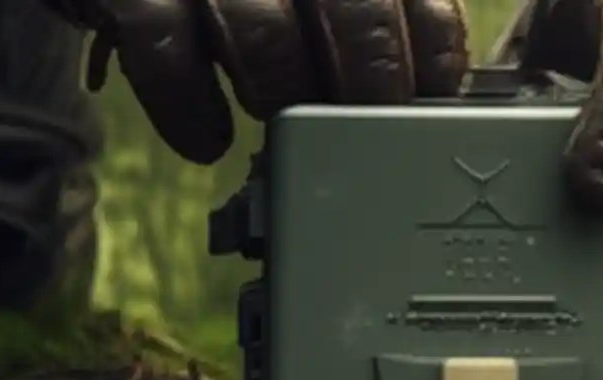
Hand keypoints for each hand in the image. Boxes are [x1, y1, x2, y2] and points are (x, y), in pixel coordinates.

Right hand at [44, 0, 468, 163]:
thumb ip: (359, 13)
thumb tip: (422, 89)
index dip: (434, 46)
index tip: (437, 100)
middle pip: (352, 6)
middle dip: (369, 80)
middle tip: (365, 129)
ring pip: (264, 33)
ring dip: (281, 95)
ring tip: (278, 127)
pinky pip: (165, 48)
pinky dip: (190, 110)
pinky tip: (206, 143)